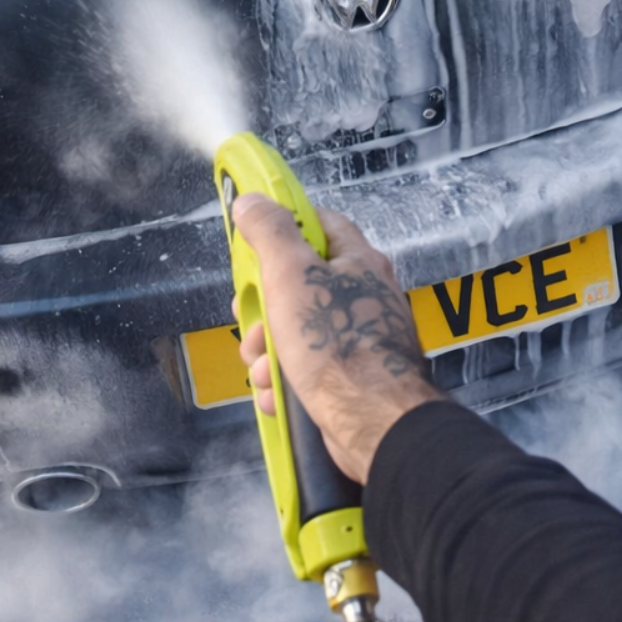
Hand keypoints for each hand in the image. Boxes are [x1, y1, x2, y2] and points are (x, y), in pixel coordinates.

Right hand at [233, 195, 444, 485]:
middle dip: (264, 308)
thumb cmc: (334, 340)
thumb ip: (270, 232)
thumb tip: (252, 200)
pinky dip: (286, 381)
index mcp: (358, 261)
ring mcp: (361, 338)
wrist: (373, 421)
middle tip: (248, 324)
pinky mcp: (354, 379)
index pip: (320, 223)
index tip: (254, 248)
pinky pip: (310, 370)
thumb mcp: (291, 274)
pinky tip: (275, 395)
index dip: (284, 228)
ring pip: (300, 332)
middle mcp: (366, 295)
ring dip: (269, 351)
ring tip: (262, 370)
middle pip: (301, 284)